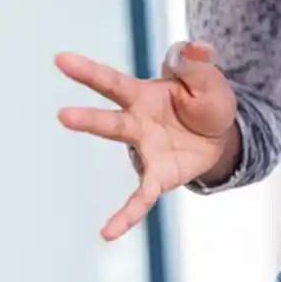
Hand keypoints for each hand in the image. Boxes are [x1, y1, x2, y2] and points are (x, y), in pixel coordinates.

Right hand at [55, 42, 238, 240]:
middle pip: (109, 118)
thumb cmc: (205, 103)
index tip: (60, 60)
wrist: (220, 136)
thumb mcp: (208, 80)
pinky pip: (140, 198)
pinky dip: (125, 215)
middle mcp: (137, 121)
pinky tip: (107, 233)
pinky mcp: (158, 176)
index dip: (87, 71)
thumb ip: (197, 64)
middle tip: (62, 115)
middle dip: (87, 118)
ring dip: (104, 157)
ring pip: (121, 149)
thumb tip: (192, 48)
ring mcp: (145, 149)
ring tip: (79, 160)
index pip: (113, 82)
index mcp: (145, 95)